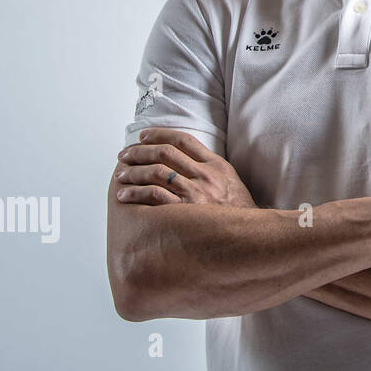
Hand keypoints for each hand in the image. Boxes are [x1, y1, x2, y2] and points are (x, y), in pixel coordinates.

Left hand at [115, 128, 256, 207]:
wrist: (249, 235)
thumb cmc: (236, 209)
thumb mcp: (230, 180)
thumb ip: (210, 166)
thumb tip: (187, 155)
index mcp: (216, 165)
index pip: (183, 140)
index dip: (159, 134)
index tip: (142, 137)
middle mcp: (205, 175)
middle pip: (165, 153)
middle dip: (140, 151)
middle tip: (124, 155)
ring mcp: (196, 193)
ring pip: (156, 172)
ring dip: (134, 171)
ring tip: (121, 174)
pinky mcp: (185, 211)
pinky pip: (154, 196)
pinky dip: (136, 193)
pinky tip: (124, 194)